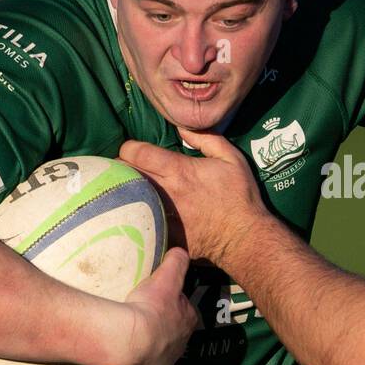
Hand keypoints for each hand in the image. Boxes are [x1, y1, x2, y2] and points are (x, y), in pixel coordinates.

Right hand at [112, 247, 198, 364]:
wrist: (129, 341)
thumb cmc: (151, 307)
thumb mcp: (167, 276)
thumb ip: (177, 261)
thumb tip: (180, 251)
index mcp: (189, 322)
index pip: (185, 310)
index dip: (174, 303)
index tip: (159, 299)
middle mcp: (180, 347)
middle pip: (172, 332)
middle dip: (161, 326)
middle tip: (143, 316)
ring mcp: (163, 364)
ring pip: (158, 352)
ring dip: (148, 344)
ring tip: (132, 335)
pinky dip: (134, 359)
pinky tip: (124, 350)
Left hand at [118, 128, 266, 264]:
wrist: (245, 237)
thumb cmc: (240, 196)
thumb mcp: (231, 158)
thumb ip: (207, 138)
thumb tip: (182, 127)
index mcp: (178, 170)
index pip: (136, 152)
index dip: (128, 148)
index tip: (132, 150)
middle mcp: (164, 192)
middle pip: (125, 173)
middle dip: (119, 167)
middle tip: (124, 168)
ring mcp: (161, 215)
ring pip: (126, 198)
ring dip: (122, 191)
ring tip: (123, 189)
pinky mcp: (162, 235)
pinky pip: (137, 223)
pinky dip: (131, 216)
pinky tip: (131, 214)